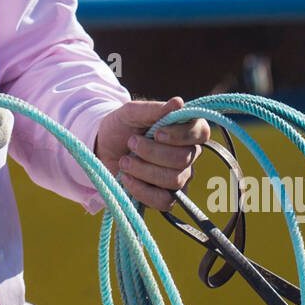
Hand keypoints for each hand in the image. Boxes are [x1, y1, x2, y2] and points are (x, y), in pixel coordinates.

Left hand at [94, 97, 208, 211]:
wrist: (102, 147)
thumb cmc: (122, 126)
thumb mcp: (131, 112)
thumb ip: (154, 109)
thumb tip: (178, 102)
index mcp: (186, 130)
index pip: (201, 132)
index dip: (180, 135)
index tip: (156, 132)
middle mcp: (188, 154)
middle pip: (183, 159)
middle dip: (152, 152)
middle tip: (131, 143)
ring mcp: (179, 177)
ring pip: (174, 180)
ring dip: (144, 170)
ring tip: (124, 161)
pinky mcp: (166, 197)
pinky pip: (164, 201)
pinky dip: (142, 190)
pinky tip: (127, 178)